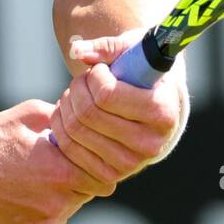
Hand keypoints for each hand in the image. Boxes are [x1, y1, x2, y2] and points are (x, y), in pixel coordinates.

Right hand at [0, 99, 115, 223]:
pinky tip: (18, 192)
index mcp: (59, 172)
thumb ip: (62, 117)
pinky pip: (46, 223)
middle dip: (76, 176)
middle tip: (53, 162)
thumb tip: (85, 117)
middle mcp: (55, 204)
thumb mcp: (26, 115)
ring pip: (67, 209)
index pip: (104, 175)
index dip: (96, 162)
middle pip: (86, 193)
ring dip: (58, 194)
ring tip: (30, 176)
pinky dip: (39, 210)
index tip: (82, 153)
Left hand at [50, 30, 188, 185]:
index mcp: (162, 112)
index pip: (107, 94)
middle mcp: (150, 143)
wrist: (153, 105)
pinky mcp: (111, 175)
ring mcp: (131, 164)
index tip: (100, 70)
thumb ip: (105, 48)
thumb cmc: (141, 72)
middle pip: (88, 113)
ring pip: (76, 130)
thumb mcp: (131, 51)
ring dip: (66, 105)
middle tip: (83, 81)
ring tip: (77, 95)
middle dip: (77, 89)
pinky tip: (70, 112)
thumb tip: (76, 50)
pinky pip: (70, 149)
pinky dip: (61, 126)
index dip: (94, 76)